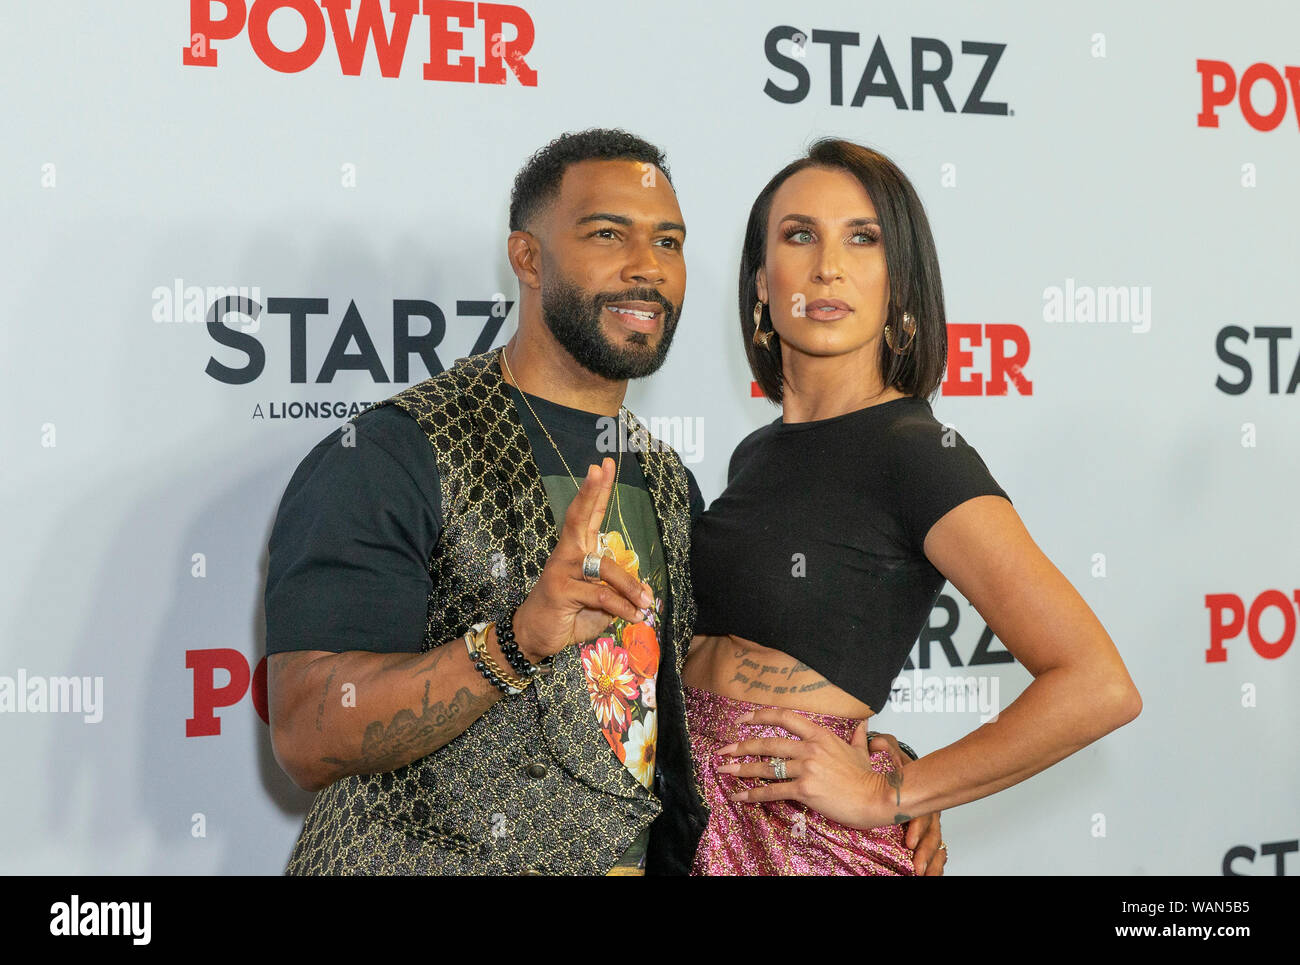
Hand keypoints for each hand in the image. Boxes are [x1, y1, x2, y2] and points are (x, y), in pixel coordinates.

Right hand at [512, 458, 653, 662]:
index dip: (597, 491)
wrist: (536, 637)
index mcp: (577, 551)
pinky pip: (600, 596)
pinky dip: (621, 607)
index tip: (604, 464)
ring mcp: (561, 571)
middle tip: (599, 467)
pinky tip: (634, 615)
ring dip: (630, 586)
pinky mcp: (560, 591)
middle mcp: (568, 554)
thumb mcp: (602, 604)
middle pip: (579, 518)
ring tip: (646, 603)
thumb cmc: (570, 615)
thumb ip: (619, 592)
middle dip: (591, 492)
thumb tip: (644, 593)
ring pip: (604, 569)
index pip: (589, 515)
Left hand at [714, 708, 901, 830]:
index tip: (742, 719)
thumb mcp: (860, 750)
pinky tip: (739, 795)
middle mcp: (809, 748)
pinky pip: (772, 791)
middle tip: (723, 750)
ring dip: (741, 769)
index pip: (783, 717)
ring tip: (724, 771)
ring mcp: (806, 768)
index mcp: (819, 734)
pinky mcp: (805, 789)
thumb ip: (857, 734)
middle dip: (741, 746)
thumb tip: (862, 722)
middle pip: (767, 743)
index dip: (759, 716)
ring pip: (766, 767)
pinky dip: (753, 793)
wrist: (876, 797)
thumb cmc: (868, 776)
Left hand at [866, 733, 945, 875]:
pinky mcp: (924, 838)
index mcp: (916, 794)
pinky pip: (936, 854)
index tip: (908, 842)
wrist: (897, 781)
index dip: (917, 827)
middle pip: (931, 833)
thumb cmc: (892, 771)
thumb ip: (883, 748)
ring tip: (921, 871)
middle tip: (916, 864)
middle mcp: (924, 811)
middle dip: (925, 850)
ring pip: (935, 844)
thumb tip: (875, 741)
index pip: (922, 812)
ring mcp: (926, 825)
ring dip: (930, 859)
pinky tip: (930, 874)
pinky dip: (935, 866)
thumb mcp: (888, 756)